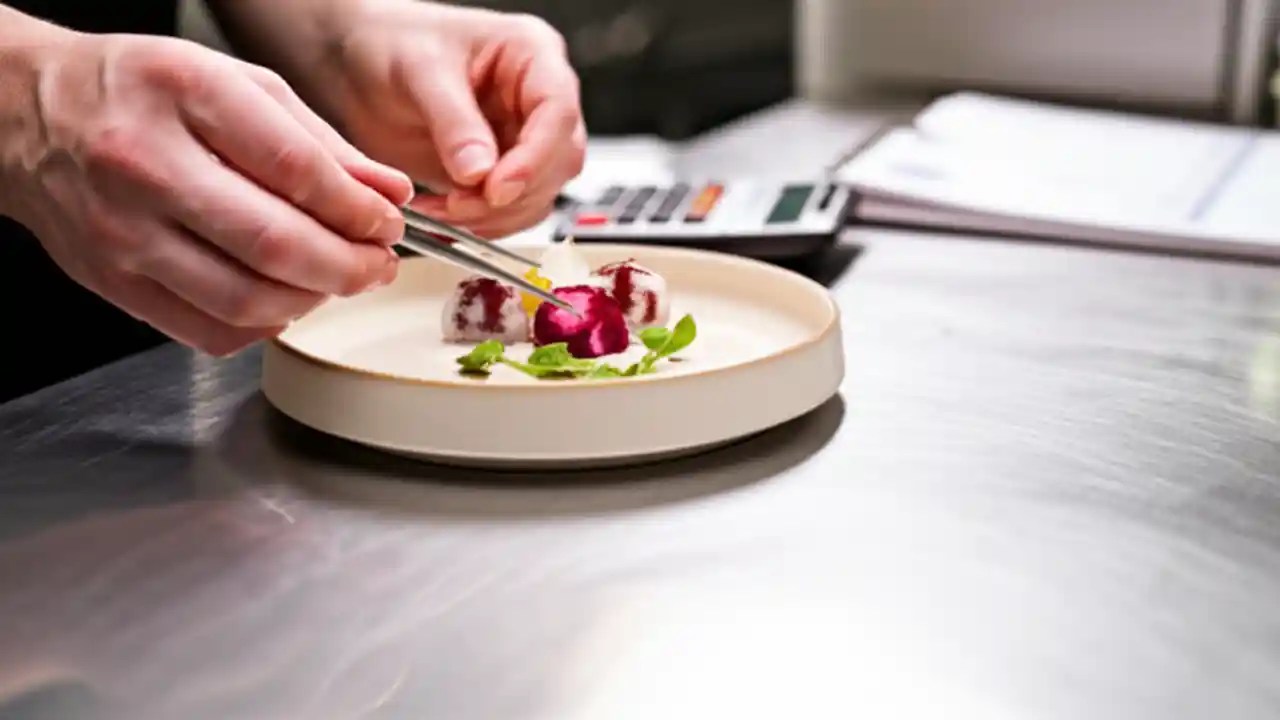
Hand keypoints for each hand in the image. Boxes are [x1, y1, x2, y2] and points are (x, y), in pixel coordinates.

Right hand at [1, 31, 412, 354]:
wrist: (30, 115)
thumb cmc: (144, 92)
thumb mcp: (239, 84)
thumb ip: (321, 142)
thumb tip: (388, 193)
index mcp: (184, 93)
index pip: (296, 170)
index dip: (358, 210)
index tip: (386, 222)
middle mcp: (144, 163)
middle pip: (274, 245)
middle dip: (348, 266)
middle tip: (376, 264)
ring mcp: (122, 231)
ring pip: (246, 299)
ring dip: (314, 300)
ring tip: (338, 280)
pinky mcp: (112, 282)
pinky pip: (210, 331)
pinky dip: (265, 324)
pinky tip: (283, 298)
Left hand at [316, 1, 585, 237]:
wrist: (359, 64)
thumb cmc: (391, 42)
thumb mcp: (419, 71)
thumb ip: (453, 122)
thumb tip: (479, 173)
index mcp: (532, 55)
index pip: (557, 112)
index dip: (535, 157)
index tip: (496, 189)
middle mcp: (537, 99)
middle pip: (558, 160)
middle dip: (512, 194)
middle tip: (461, 205)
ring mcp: (523, 137)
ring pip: (541, 193)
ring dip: (497, 215)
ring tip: (444, 211)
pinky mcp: (502, 170)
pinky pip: (513, 210)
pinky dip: (484, 223)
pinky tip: (445, 215)